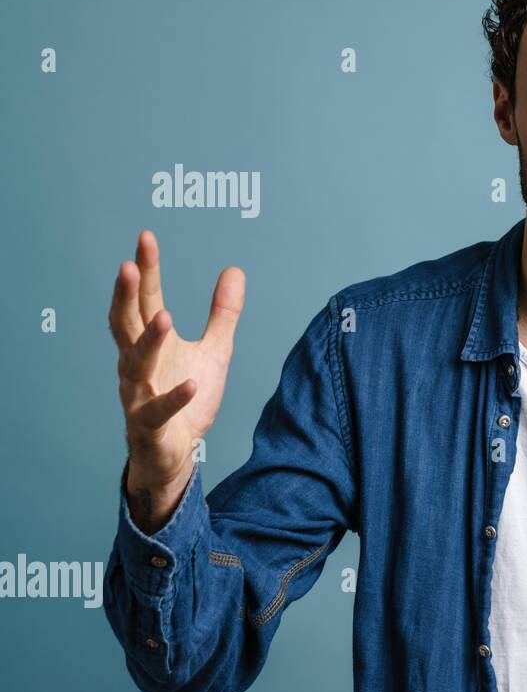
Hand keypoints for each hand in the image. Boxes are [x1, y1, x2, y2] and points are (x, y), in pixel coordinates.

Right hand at [109, 230, 244, 522]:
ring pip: (137, 365)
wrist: (175, 453)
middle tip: (128, 264)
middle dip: (127, 295)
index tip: (145, 238)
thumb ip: (223, 313)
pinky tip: (192, 384)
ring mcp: (139, 395)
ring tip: (165, 317)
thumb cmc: (188, 398)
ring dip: (149, 342)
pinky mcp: (150, 426)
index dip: (144, 270)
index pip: (145, 300)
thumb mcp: (214, 350)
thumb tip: (234, 270)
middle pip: (126, 324)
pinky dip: (175, 398)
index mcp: (150, 342)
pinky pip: (160, 411)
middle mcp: (137, 364)